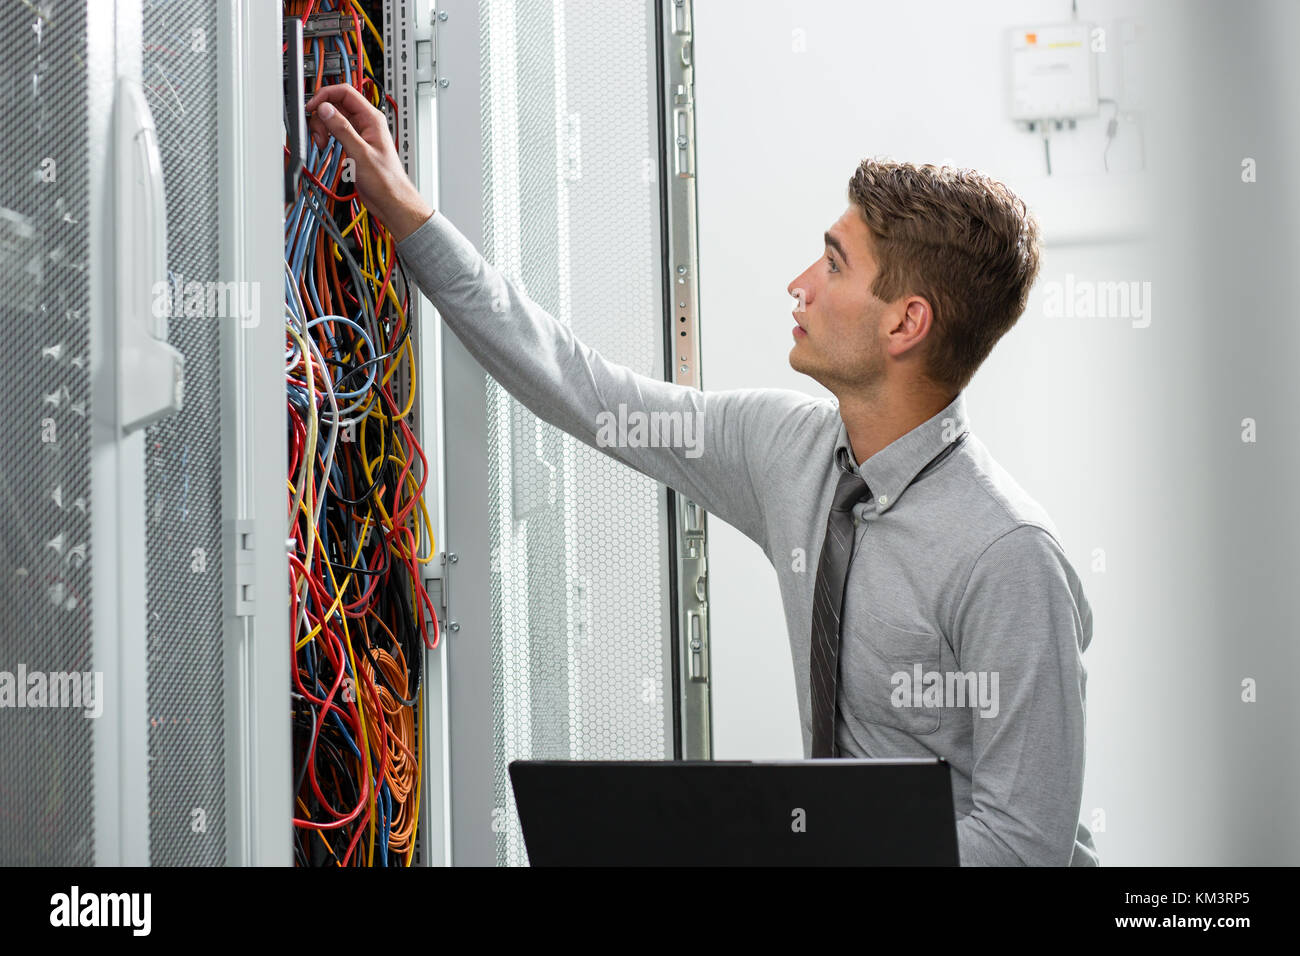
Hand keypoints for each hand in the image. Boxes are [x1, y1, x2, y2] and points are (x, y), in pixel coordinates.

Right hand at [304, 83, 433, 241]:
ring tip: (322, 144)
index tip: (312, 107)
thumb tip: (326, 109)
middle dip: (322, 116)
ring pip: (333, 118)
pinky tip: (325, 147)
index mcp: (371, 119)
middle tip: (318, 133)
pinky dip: (326, 137)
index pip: (345, 92)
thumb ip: (342, 129)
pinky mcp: (353, 145)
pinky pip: (335, 132)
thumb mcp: (360, 153)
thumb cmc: (386, 181)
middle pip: (336, 105)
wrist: (390, 200)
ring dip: (323, 128)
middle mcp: (365, 123)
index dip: (326, 95)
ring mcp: (358, 134)